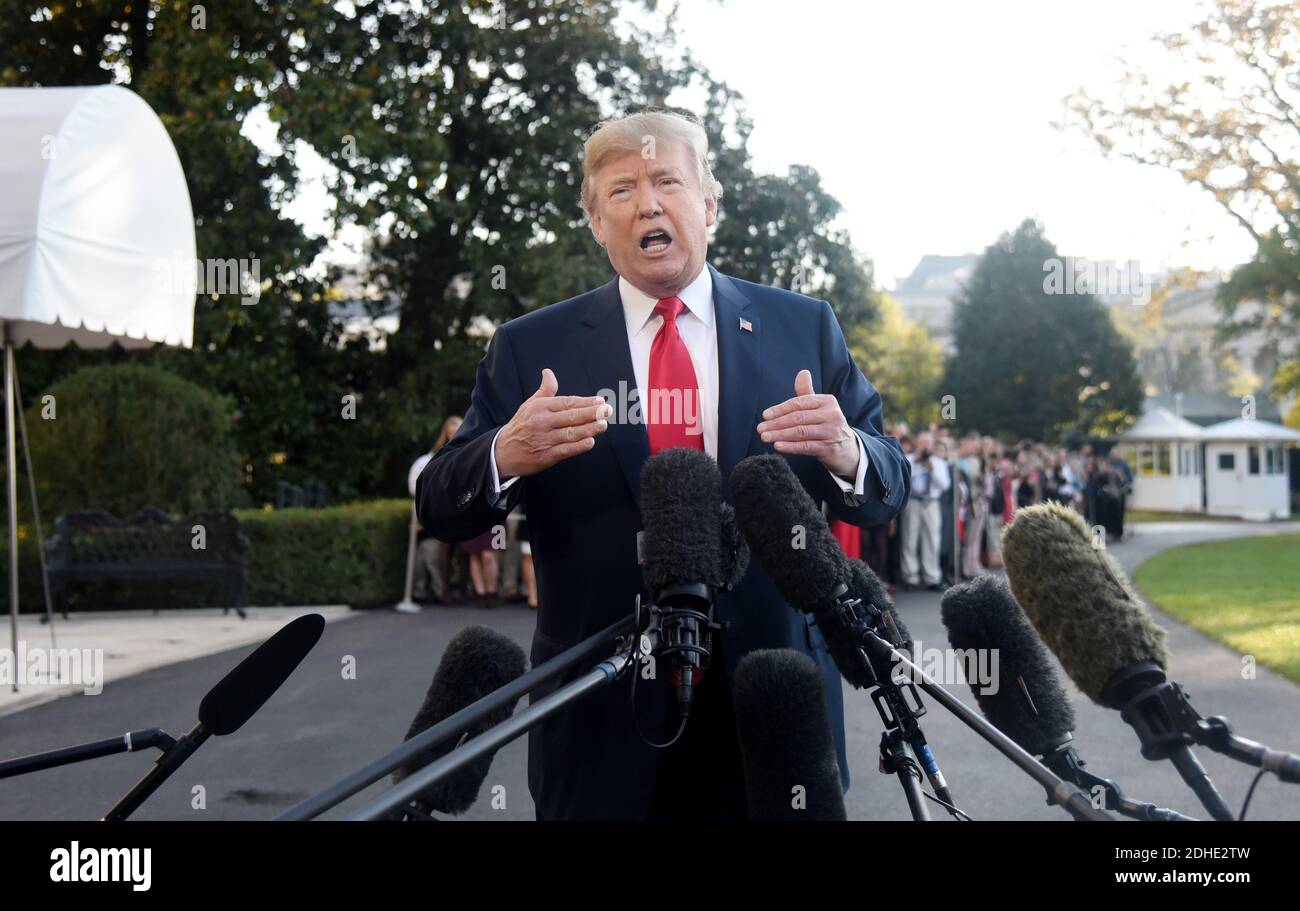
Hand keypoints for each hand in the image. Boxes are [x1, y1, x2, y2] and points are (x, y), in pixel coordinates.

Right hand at [495, 369, 611, 478]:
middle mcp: (542, 422)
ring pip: (570, 433)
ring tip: (603, 425)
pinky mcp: (545, 456)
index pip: (567, 402)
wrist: (503, 452)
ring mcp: (544, 439)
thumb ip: (545, 390)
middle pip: (570, 416)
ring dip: (588, 429)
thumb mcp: (530, 405)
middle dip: (591, 413)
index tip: (600, 401)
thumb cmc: (521, 425)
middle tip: (607, 411)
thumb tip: (548, 372)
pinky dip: (578, 447)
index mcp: (540, 407)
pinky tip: (590, 442)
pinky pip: (564, 450)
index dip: (585, 402)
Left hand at [756, 369, 859, 478]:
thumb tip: (803, 372)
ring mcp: (831, 432)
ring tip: (765, 437)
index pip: (799, 403)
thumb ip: (807, 392)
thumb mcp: (820, 407)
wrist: (848, 449)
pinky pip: (806, 446)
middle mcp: (831, 415)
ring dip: (780, 435)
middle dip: (777, 423)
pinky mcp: (829, 448)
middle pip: (798, 418)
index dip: (780, 409)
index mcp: (827, 401)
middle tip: (760, 429)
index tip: (765, 415)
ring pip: (800, 432)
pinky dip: (790, 447)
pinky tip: (778, 446)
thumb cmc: (827, 425)